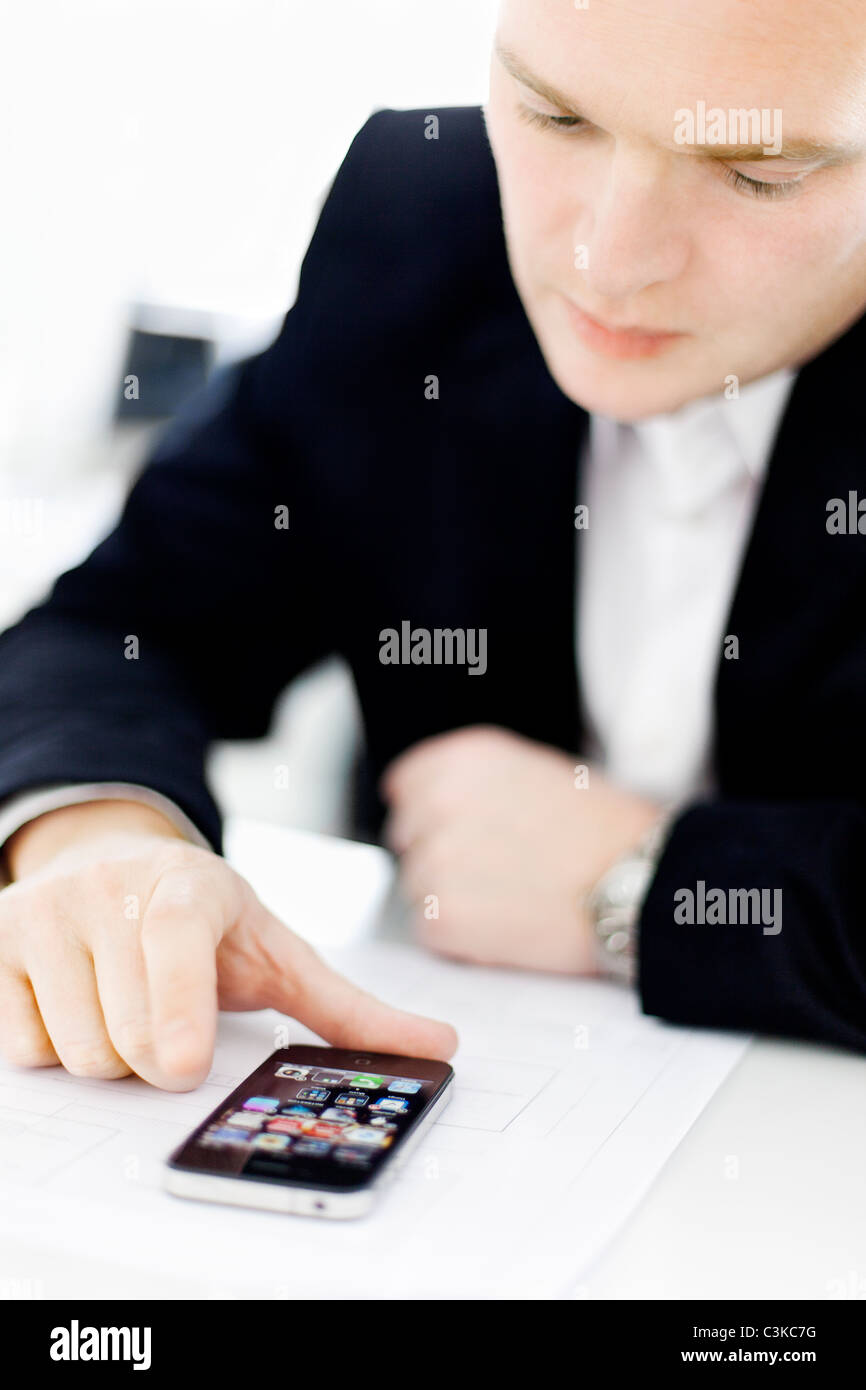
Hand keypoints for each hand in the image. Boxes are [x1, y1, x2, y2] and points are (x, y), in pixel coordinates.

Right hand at [0, 802, 455, 1089]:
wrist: (119, 869)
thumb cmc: (209, 924)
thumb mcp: (279, 953)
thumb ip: (351, 1008)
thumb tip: (442, 1044)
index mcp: (192, 884)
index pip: (176, 937)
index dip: (177, 1004)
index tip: (183, 1068)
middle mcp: (111, 887)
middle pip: (126, 1031)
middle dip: (157, 1055)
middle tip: (174, 1025)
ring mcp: (47, 911)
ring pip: (76, 1046)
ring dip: (111, 1056)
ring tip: (130, 1007)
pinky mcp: (0, 941)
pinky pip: (25, 1045)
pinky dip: (59, 1047)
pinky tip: (83, 1001)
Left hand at [381, 726, 663, 972]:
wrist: (640, 882)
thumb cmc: (600, 829)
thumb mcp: (530, 769)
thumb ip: (472, 780)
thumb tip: (428, 802)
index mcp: (460, 758)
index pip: (404, 786)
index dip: (432, 814)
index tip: (462, 830)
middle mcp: (438, 801)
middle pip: (407, 839)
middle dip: (441, 855)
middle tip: (499, 868)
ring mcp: (436, 860)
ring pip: (417, 887)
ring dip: (452, 897)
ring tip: (513, 895)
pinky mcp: (442, 918)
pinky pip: (432, 930)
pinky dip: (462, 936)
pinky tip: (510, 923)